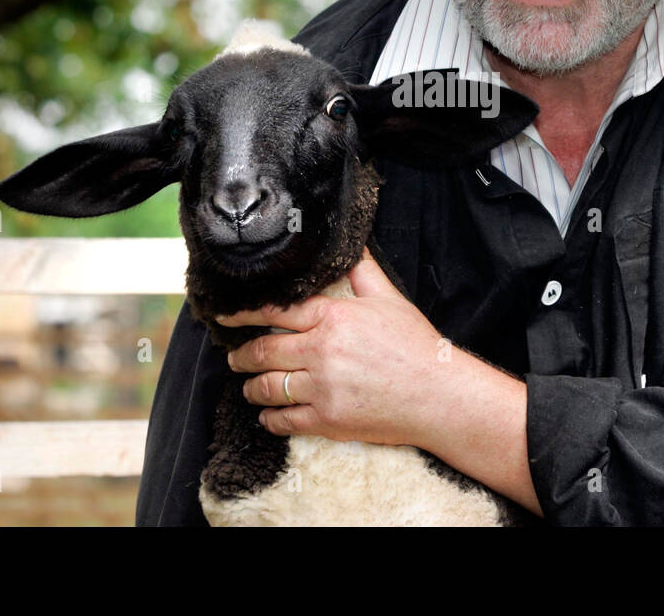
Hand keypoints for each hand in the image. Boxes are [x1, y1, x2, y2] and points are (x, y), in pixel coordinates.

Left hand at [216, 248, 451, 446]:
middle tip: (235, 357)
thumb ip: (364, 271)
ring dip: (252, 387)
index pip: (276, 312)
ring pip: (267, 388)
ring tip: (249, 386)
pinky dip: (270, 418)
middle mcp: (321, 351)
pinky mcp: (327, 420)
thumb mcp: (390, 300)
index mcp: (333, 318)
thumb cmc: (416, 346)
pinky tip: (269, 415)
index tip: (225, 318)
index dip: (244, 314)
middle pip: (263, 352)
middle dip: (242, 356)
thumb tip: (352, 243)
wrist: (438, 395)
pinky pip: (284, 420)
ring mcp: (322, 388)